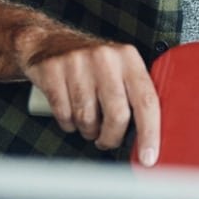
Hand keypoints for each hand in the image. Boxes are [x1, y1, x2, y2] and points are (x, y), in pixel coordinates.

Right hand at [20, 28, 160, 159]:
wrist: (48, 42)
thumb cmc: (91, 63)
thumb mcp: (120, 69)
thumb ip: (135, 95)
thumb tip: (150, 136)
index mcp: (129, 58)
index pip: (147, 100)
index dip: (150, 133)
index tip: (148, 156)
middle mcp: (105, 58)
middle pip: (117, 115)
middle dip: (112, 137)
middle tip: (107, 140)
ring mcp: (77, 63)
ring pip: (87, 118)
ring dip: (88, 131)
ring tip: (88, 124)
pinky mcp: (52, 71)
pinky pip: (63, 114)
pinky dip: (68, 124)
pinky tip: (71, 115)